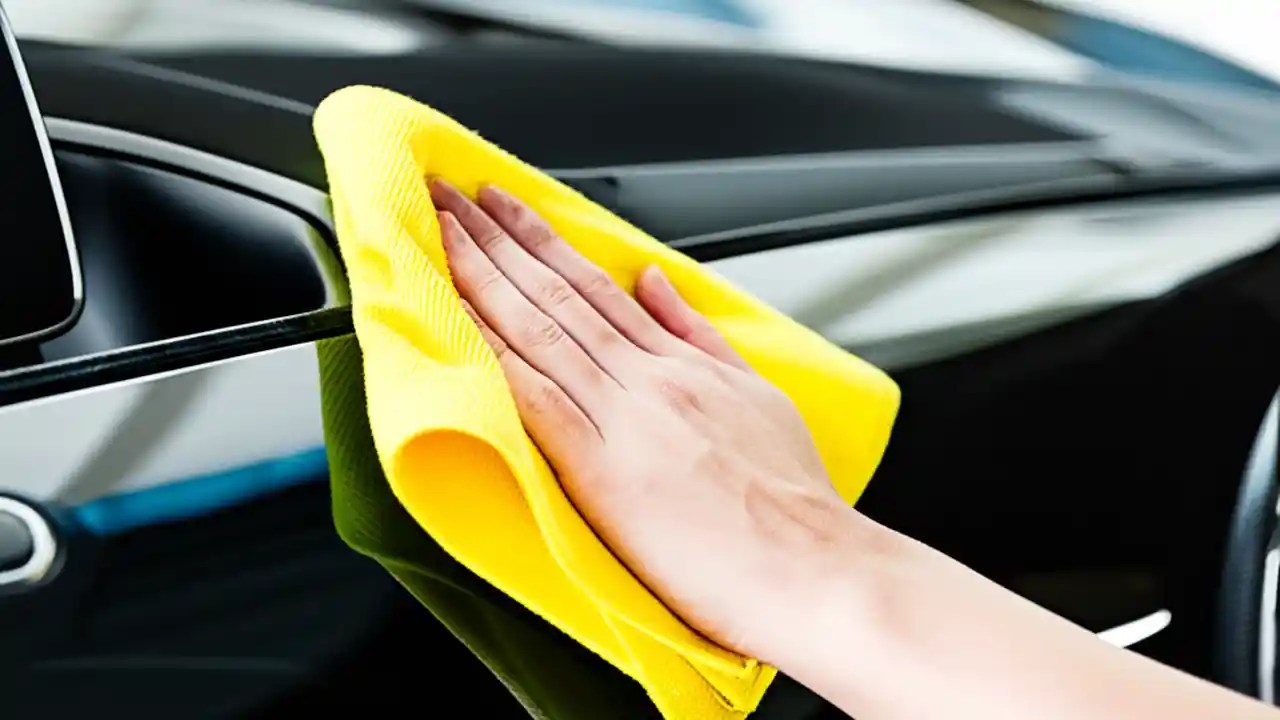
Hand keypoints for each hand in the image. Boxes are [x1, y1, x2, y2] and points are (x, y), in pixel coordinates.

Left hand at [429, 179, 866, 659]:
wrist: (813, 568)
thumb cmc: (792, 501)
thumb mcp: (760, 396)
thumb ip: (700, 336)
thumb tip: (654, 280)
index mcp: (682, 364)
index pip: (594, 283)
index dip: (539, 238)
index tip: (500, 206)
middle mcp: (649, 378)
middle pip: (555, 292)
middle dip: (494, 238)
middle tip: (445, 195)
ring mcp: (626, 419)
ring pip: (539, 331)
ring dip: (481, 277)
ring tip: (440, 234)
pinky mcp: (605, 472)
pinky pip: (538, 400)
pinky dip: (495, 355)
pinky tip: (458, 323)